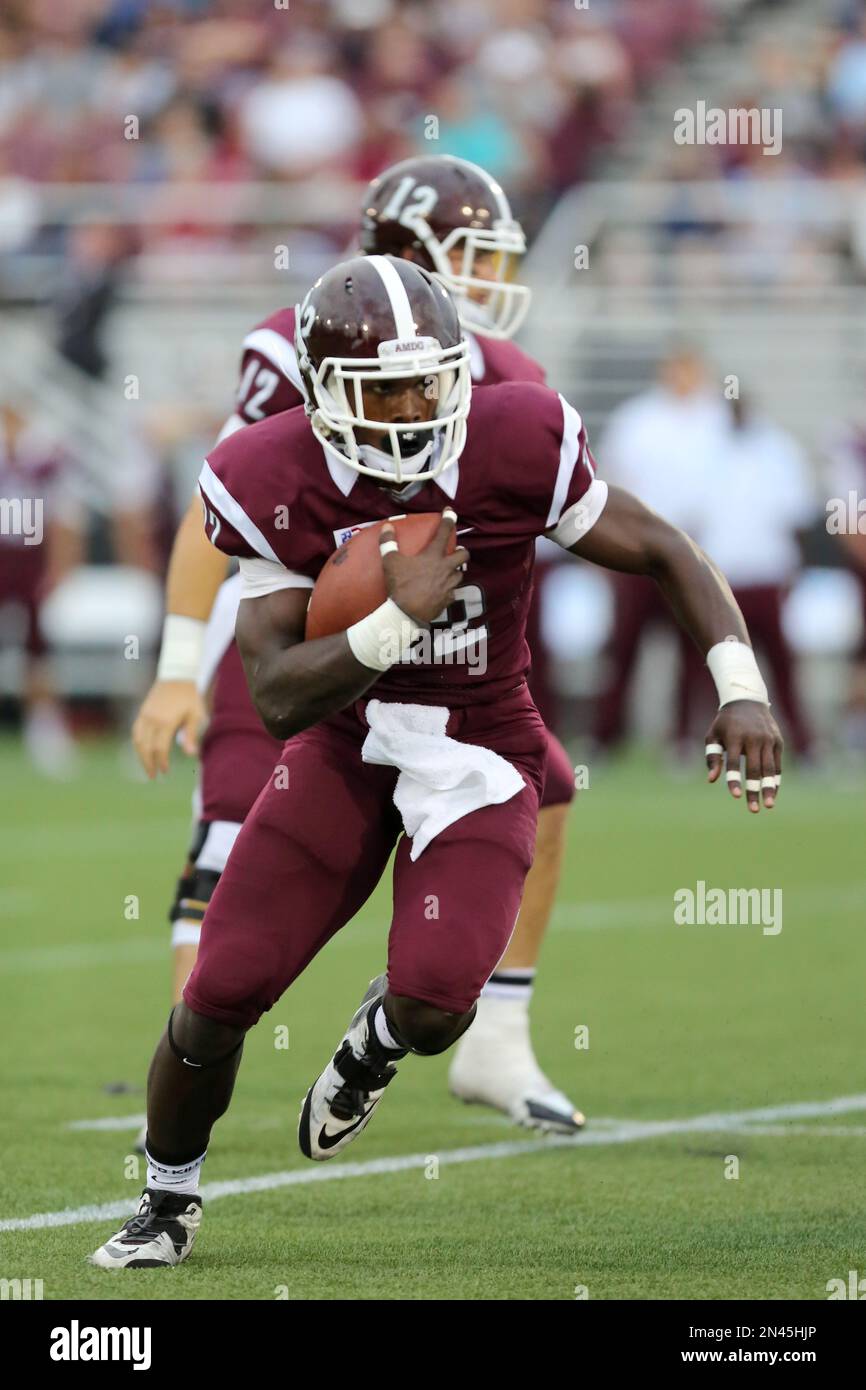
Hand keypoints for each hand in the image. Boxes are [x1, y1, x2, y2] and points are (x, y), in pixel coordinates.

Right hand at [132, 679, 205, 778]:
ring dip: (141, 756)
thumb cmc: (189, 697)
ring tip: (147, 767)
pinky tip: (142, 751)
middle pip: (146, 747)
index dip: (161, 762)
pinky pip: (136, 731)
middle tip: (153, 776)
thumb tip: (191, 754)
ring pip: (138, 741)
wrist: (176, 676)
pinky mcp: (142, 712)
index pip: (160, 748)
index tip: (165, 772)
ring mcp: (145, 715)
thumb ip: (191, 735)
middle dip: (148, 763)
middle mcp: (152, 719)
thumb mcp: (196, 715)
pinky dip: (137, 744)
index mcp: (166, 722)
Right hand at [379, 510, 468, 625]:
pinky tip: (443, 591)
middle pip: (463, 555)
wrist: (406, 613)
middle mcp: (445, 568)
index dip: (449, 519)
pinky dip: (449, 590)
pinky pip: (453, 592)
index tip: (451, 511)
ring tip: (448, 572)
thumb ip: (388, 543)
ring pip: (460, 575)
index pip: (444, 532)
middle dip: (462, 551)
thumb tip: (387, 526)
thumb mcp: (390, 562)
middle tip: (456, 551)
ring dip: (455, 571)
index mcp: (433, 556)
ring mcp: (449, 585)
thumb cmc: (400, 585)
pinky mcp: (448, 600)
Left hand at [705, 700, 782, 812]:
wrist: (748, 701)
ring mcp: (768, 739)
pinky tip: (773, 792)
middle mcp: (753, 738)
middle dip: (754, 790)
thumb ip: (712, 757)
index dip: (734, 780)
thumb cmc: (725, 723)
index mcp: (735, 736)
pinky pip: (777, 764)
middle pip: (754, 769)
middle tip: (754, 810)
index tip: (736, 796)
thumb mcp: (713, 736)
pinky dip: (775, 779)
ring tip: (768, 805)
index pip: (734, 762)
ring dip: (769, 788)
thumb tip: (711, 780)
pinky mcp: (778, 741)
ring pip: (769, 768)